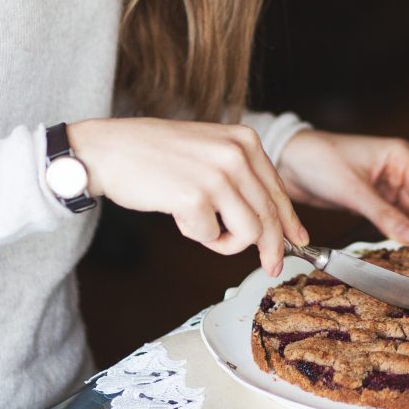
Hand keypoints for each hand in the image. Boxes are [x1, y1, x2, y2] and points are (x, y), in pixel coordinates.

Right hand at [67, 117, 308, 275]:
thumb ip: (239, 176)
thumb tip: (266, 219)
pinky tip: (178, 215)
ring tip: (202, 228)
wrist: (110, 149)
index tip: (298, 242)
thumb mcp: (209, 150)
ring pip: (248, 232)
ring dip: (226, 243)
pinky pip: (211, 237)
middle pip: (269, 216)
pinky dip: (196, 235)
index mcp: (244, 140)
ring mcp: (218, 175)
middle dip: (272, 248)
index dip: (289, 223)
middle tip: (271, 267)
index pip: (278, 190)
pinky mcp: (196, 198)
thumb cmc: (155, 154)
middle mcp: (237, 154)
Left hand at [277, 130, 408, 242]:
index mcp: (399, 156)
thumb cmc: (319, 160)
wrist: (289, 160)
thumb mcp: (353, 190)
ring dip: (405, 233)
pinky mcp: (370, 199)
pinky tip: (393, 249)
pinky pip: (388, 219)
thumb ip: (383, 215)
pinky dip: (391, 232)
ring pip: (403, 215)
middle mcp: (395, 169)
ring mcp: (383, 185)